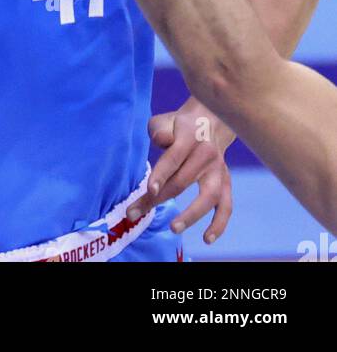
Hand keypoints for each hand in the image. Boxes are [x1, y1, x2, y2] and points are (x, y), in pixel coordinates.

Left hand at [127, 104, 233, 244]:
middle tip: (134, 214)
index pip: (174, 158)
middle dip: (157, 199)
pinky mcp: (225, 182)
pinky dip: (219, 224)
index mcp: (189, 137)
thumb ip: (159, 130)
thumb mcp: (164, 120)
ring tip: (173, 228)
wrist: (209, 122)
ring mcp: (219, 169)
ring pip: (209, 196)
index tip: (149, 190)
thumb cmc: (177, 126)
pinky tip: (207, 239)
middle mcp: (207, 154)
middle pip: (182, 181)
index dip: (161, 174)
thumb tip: (161, 141)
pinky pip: (226, 206)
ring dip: (192, 214)